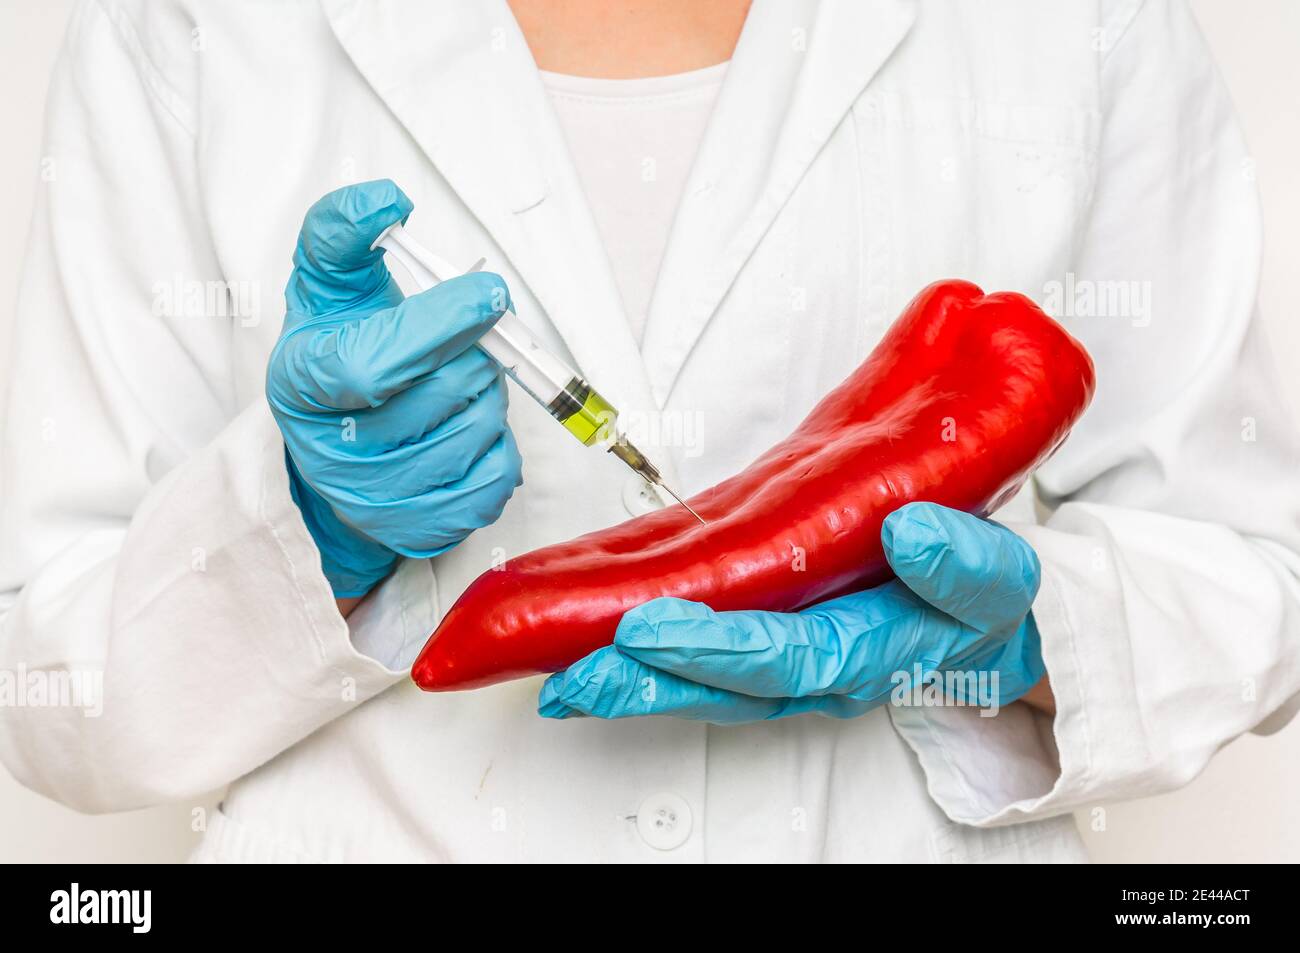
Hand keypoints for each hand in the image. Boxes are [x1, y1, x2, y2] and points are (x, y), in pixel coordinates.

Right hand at [267, 180, 522, 597]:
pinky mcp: (423, 529)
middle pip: (443, 393)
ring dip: (487, 398)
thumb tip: (383, 199)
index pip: (376, 364)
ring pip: (477, 432)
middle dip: (474, 354)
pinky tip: (468, 426)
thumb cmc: (340, 355)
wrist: (336, 443)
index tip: (487, 293)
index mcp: (302, 382)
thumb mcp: (328, 287)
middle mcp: (331, 450)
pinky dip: (499, 445)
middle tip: (468, 342)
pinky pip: (497, 480)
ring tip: (458, 386)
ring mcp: (377, 499)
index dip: (441, 324)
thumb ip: (343, 232)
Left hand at [538, 502, 1044, 721]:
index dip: (720, 649)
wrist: (991, 625)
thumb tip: (911, 536)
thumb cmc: (984, 595)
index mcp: (880, 650)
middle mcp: (827, 675)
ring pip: (705, 689)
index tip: (654, 629)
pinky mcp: (768, 657)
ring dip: (632, 683)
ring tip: (563, 673)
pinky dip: (643, 667)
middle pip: (728, 688)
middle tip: (578, 667)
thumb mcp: (1000, 578)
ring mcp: (792, 673)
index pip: (793, 657)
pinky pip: (701, 672)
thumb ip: (966, 565)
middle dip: (648, 680)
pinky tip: (588, 658)